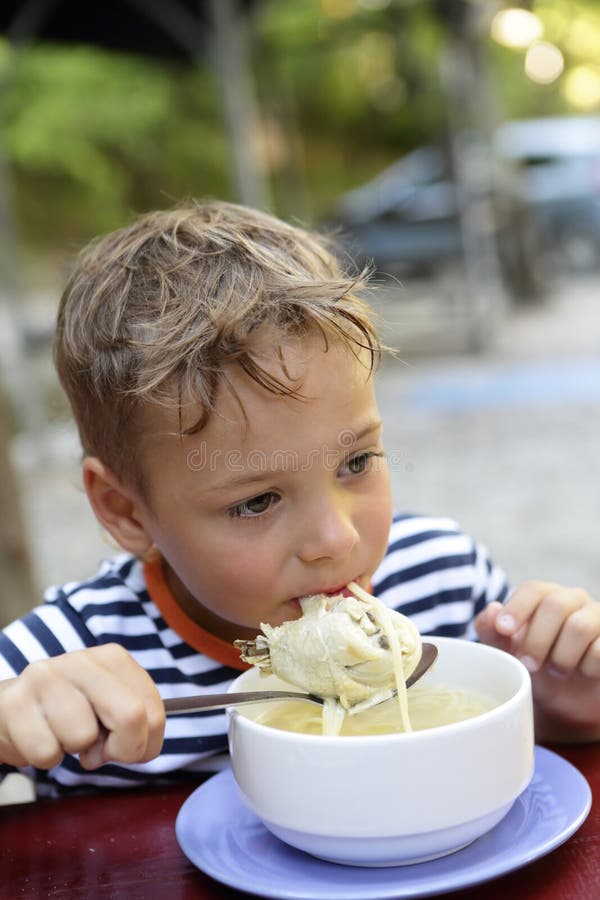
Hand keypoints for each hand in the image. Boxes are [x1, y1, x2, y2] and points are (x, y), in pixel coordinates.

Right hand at [0, 644, 164, 769]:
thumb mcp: (106, 705)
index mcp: (112, 657)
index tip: (129, 748)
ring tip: (61, 734)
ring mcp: (46, 678)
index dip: (147, 742)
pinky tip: (39, 737)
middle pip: (130, 716)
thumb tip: (142, 747)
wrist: (8, 707)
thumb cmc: (67, 711)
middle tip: (101, 753)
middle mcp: (81, 660)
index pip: (153, 708)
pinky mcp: (14, 703)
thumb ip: (133, 720)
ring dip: (74, 750)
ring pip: (83, 736)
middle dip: (123, 749)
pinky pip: (47, 752)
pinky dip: (45, 757)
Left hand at [475, 581, 599, 741]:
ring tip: (556, 672)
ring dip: (562, 656)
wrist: (567, 701)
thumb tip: (491, 610)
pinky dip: (587, 666)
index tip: (503, 630)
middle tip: (528, 664)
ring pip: (580, 626)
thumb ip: (492, 630)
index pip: (532, 589)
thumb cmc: (535, 665)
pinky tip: (583, 672)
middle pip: (555, 605)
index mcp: (545, 596)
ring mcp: (597, 618)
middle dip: (536, 639)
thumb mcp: (507, 651)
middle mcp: (574, 600)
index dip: (516, 608)